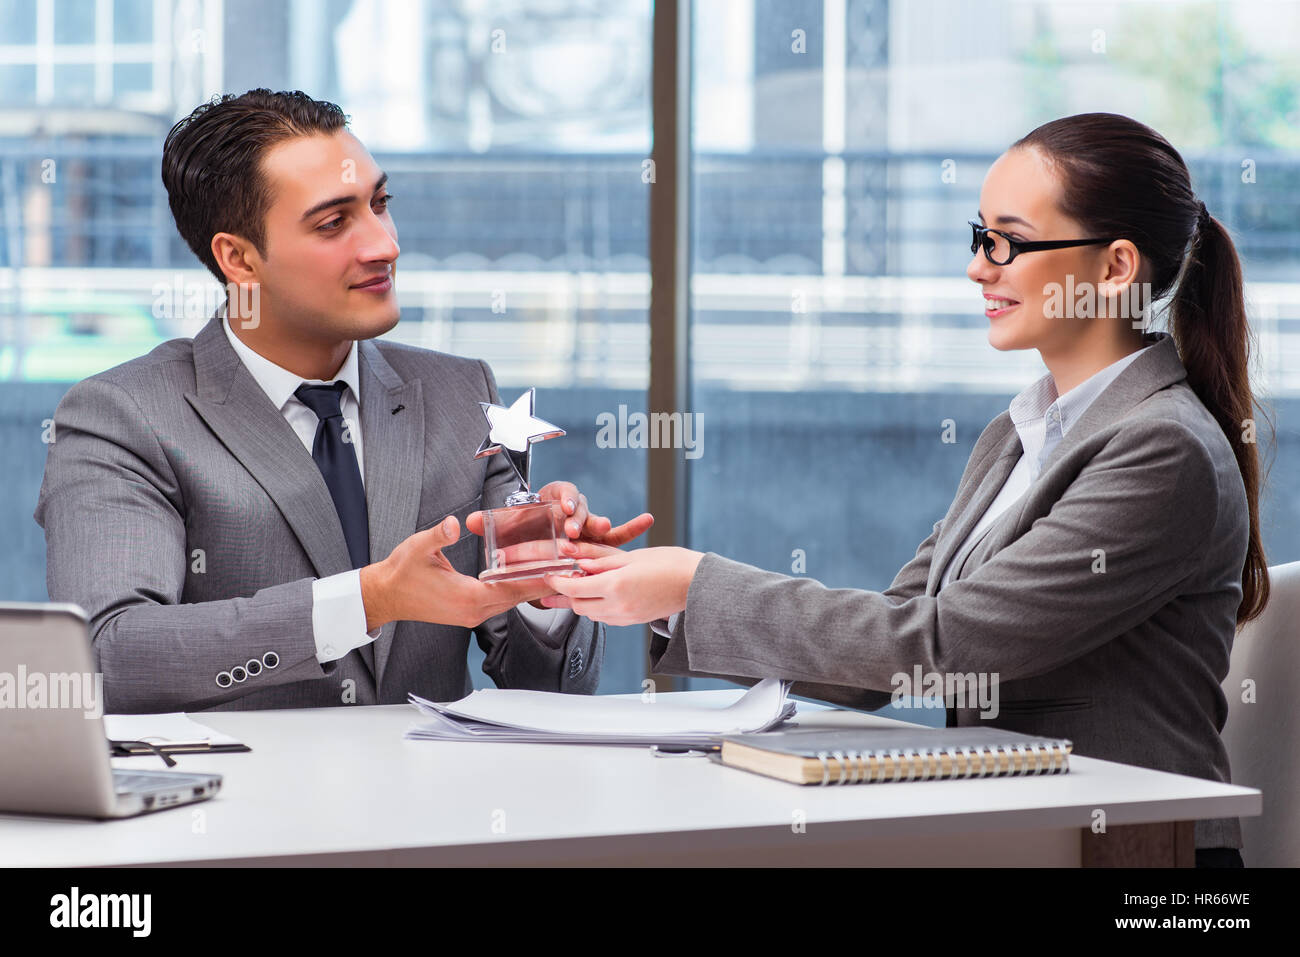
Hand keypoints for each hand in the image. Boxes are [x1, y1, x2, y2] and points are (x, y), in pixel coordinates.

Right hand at [359, 516, 555, 630]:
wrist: (385, 596)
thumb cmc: (400, 573)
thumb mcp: (418, 548)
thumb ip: (439, 535)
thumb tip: (455, 524)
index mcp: (468, 597)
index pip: (512, 588)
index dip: (537, 579)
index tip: (559, 571)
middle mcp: (474, 612)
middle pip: (517, 597)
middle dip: (541, 582)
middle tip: (566, 568)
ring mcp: (472, 615)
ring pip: (510, 601)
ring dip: (529, 586)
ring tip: (553, 570)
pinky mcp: (469, 613)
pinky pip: (499, 602)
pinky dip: (514, 589)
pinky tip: (525, 576)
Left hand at [465, 482, 653, 545]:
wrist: (531, 542)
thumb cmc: (523, 532)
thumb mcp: (508, 528)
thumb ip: (492, 524)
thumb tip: (473, 521)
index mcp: (552, 499)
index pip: (561, 491)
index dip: (564, 497)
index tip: (562, 508)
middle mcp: (572, 509)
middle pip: (581, 507)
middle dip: (579, 516)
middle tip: (574, 528)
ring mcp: (586, 525)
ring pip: (597, 522)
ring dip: (600, 524)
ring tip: (602, 529)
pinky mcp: (597, 542)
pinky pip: (616, 535)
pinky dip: (631, 527)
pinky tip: (646, 520)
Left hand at [540, 545, 703, 625]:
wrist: (697, 584)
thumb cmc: (669, 564)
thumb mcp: (631, 556)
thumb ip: (600, 559)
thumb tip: (575, 557)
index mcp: (615, 586)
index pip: (573, 588)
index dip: (556, 582)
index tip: (548, 574)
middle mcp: (618, 607)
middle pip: (578, 605)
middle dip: (564, 595)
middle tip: (554, 583)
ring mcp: (626, 618)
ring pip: (590, 614)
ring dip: (580, 602)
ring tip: (573, 587)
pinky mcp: (633, 622)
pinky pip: (606, 618)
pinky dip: (596, 607)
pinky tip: (597, 595)